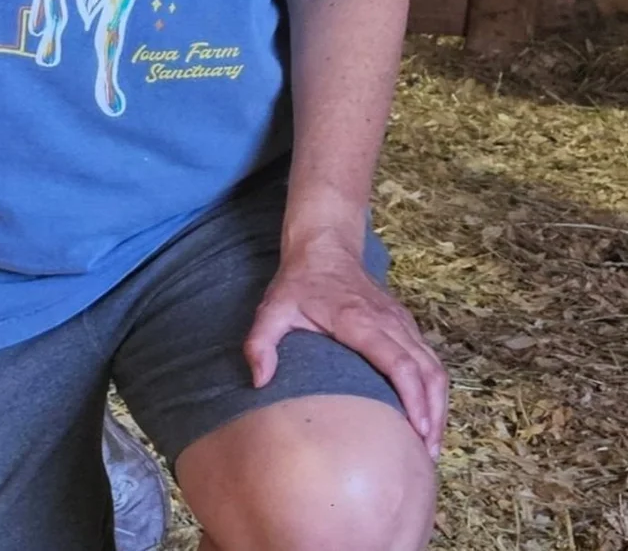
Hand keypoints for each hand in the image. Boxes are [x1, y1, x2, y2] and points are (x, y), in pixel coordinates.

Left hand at [244, 234, 447, 459]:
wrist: (324, 246)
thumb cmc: (299, 282)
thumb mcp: (272, 308)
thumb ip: (260, 342)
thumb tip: (259, 380)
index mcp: (359, 321)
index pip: (399, 362)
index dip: (413, 398)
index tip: (417, 430)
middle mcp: (388, 321)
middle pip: (427, 370)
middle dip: (433, 413)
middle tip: (427, 452)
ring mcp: (400, 321)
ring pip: (434, 366)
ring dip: (439, 404)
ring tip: (431, 442)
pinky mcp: (405, 323)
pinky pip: (429, 358)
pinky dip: (434, 388)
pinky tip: (426, 412)